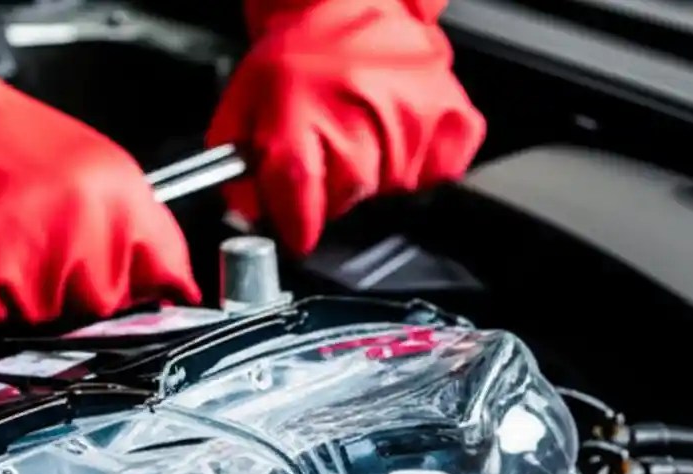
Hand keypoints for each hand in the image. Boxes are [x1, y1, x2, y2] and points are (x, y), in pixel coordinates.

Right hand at [0, 79, 200, 324]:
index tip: (153, 299)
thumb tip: (162, 276)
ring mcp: (33, 255)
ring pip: (47, 317)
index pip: (165, 269)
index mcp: (117, 191)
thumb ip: (128, 220)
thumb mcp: (87, 161)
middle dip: (76, 288)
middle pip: (104, 302)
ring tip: (3, 238)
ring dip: (22, 292)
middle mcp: (83, 224)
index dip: (157, 290)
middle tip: (41, 244)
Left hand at [208, 0, 485, 254]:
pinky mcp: (452, 118)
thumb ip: (239, 168)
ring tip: (361, 132)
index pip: (300, 188)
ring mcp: (413, 116)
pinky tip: (396, 133)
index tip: (297, 232)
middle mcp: (360, 111)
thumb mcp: (244, 106)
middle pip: (348, 195)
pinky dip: (417, 165)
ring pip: (391, 189)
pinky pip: (437, 173)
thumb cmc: (298, 58)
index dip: (297, 221)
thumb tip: (250, 215)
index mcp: (302, 109)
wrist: (353, 5)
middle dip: (332, 192)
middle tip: (327, 156)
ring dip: (374, 176)